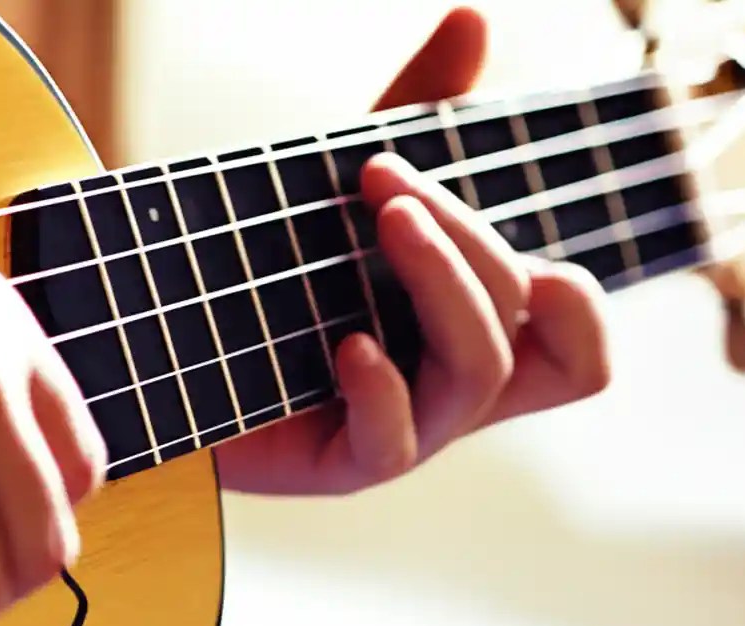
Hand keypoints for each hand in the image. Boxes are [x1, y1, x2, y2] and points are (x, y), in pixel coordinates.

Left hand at [214, 7, 609, 494]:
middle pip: (530, 328)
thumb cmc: (272, 271)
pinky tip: (346, 343)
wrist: (166, 343)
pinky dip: (381, 385)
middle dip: (472, 237)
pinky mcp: (340, 463)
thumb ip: (413, 113)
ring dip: (443, 280)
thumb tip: (474, 20)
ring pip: (480, 372)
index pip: (577, 347)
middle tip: (387, 179)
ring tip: (385, 219)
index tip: (522, 230)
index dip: (578, 301)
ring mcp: (403, 428)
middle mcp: (450, 390)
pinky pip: (393, 442)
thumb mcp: (346, 189)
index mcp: (469, 335)